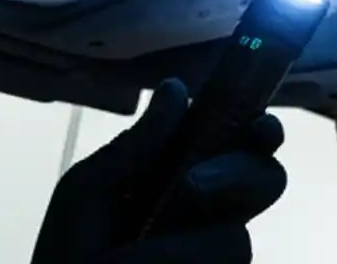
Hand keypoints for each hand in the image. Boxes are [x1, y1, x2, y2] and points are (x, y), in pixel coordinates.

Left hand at [31, 79, 285, 263]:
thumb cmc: (69, 252)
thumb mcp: (88, 192)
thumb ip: (135, 146)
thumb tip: (176, 88)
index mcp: (191, 175)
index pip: (247, 144)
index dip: (263, 130)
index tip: (260, 126)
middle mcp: (215, 213)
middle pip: (267, 179)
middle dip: (238, 176)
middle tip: (193, 186)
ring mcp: (219, 254)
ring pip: (238, 240)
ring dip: (191, 245)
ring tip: (138, 256)